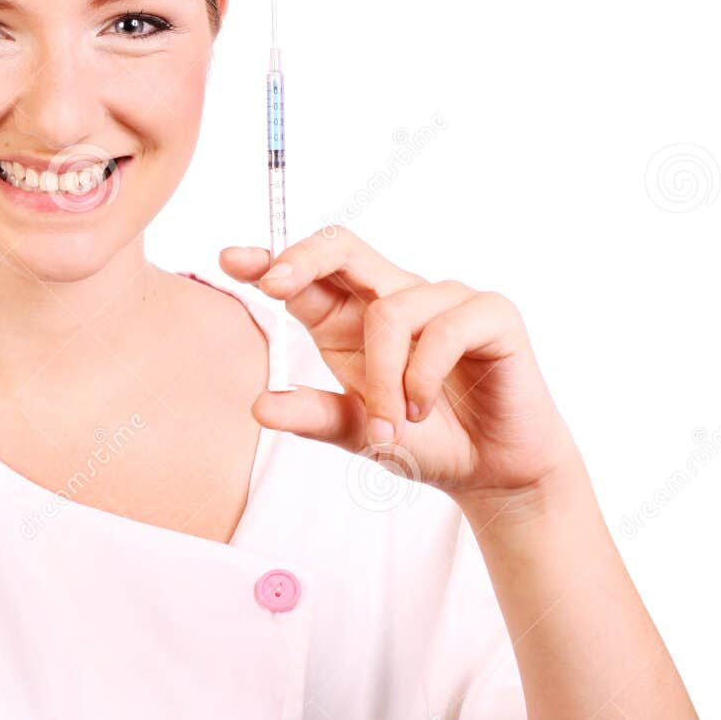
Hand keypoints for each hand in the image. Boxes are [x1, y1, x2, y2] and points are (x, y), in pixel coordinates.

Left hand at [219, 226, 579, 511]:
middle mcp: (394, 298)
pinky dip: (423, 377)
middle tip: (273, 285)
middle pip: (342, 247)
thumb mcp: (355, 433)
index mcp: (349, 318)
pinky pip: (444, 328)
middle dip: (302, 258)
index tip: (229, 260)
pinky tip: (422, 408)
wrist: (490, 472)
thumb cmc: (421, 442)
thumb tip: (258, 406)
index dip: (270, 259)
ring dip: (383, 377)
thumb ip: (311, 416)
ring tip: (394, 424)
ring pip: (390, 311)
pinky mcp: (492, 314)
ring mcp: (445, 300)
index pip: (308, 273)